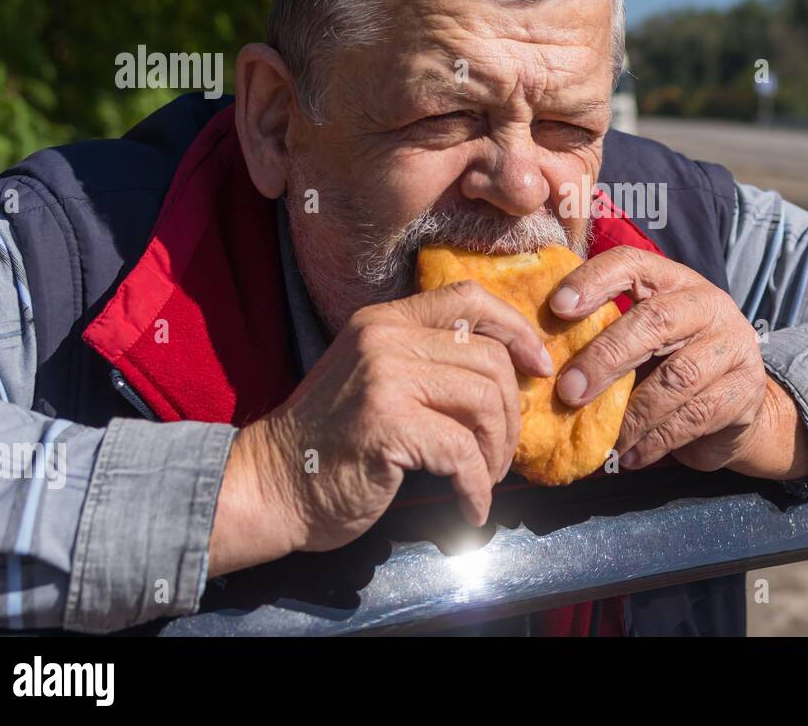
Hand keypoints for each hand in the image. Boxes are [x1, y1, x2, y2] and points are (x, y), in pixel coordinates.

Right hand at [208, 282, 551, 576]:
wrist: (269, 487)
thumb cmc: (330, 443)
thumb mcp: (374, 379)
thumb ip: (426, 361)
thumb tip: (508, 371)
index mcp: (384, 321)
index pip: (469, 298)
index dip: (516, 329)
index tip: (538, 367)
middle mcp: (384, 338)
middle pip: (489, 358)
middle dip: (511, 412)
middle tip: (502, 452)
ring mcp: (384, 378)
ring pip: (485, 402)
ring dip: (497, 452)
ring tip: (484, 479)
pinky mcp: (387, 424)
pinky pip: (463, 452)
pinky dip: (477, 487)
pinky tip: (470, 508)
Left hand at [548, 246, 807, 477]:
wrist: (737, 406)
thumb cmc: (670, 366)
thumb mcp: (642, 341)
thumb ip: (605, 335)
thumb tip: (539, 357)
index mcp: (674, 281)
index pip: (633, 263)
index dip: (594, 281)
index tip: (557, 308)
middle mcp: (708, 304)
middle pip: (655, 321)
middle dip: (606, 357)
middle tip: (568, 392)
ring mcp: (733, 346)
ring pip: (678, 376)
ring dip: (633, 413)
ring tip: (606, 438)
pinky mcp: (745, 391)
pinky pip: (696, 416)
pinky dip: (657, 440)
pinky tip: (630, 455)